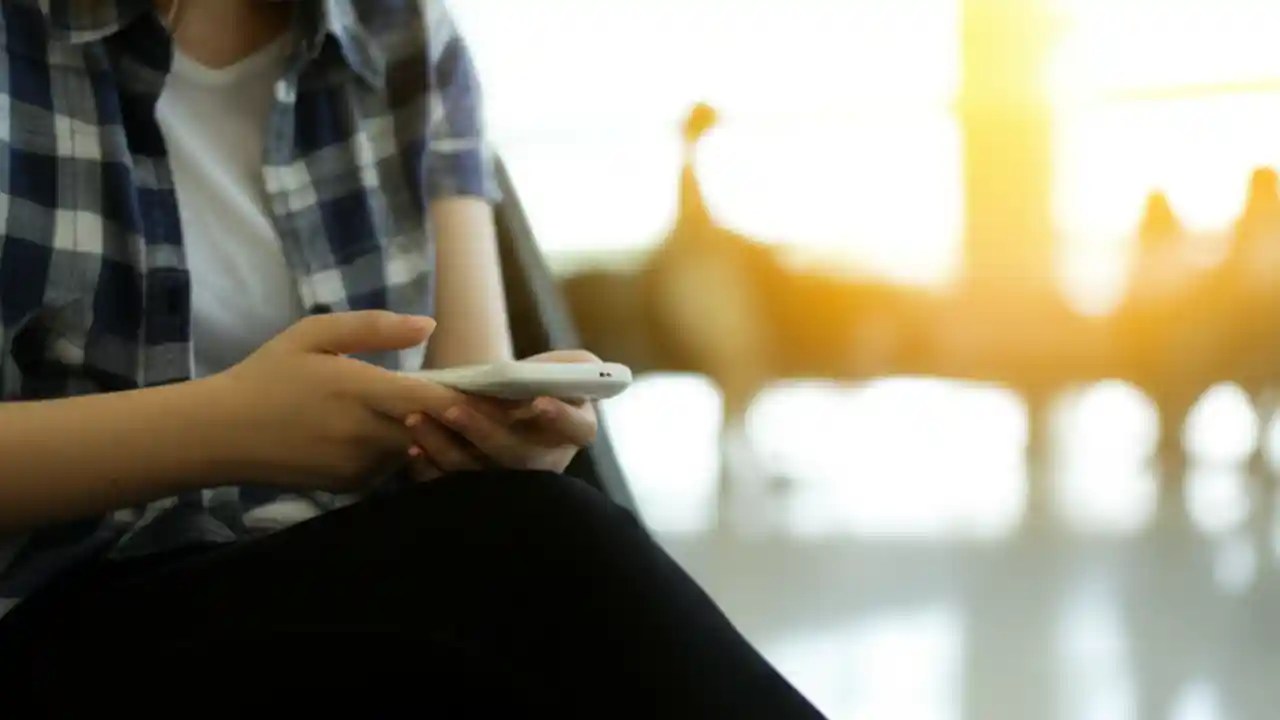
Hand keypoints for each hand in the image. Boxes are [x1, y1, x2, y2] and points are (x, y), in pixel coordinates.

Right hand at [206, 311, 446, 491]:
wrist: (220, 434)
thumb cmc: (268, 375)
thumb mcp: (314, 334)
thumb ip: (374, 328)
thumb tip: (429, 325)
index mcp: (362, 391)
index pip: (436, 400)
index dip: (470, 398)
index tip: (495, 392)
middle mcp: (368, 434)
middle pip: (435, 431)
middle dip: (453, 419)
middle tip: (469, 402)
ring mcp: (361, 466)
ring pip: (416, 451)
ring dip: (426, 435)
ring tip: (432, 415)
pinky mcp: (352, 487)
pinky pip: (392, 468)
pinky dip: (399, 452)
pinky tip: (387, 434)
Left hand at [406, 350, 600, 479]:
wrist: (507, 401)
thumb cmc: (541, 382)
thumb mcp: (566, 367)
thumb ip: (576, 367)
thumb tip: (586, 368)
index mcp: (572, 431)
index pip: (577, 429)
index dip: (561, 419)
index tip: (540, 402)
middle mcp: (544, 461)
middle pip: (518, 456)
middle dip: (484, 433)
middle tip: (453, 408)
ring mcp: (509, 479)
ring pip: (479, 471)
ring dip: (445, 447)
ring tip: (417, 419)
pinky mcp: (475, 486)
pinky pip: (451, 484)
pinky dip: (430, 468)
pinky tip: (414, 446)